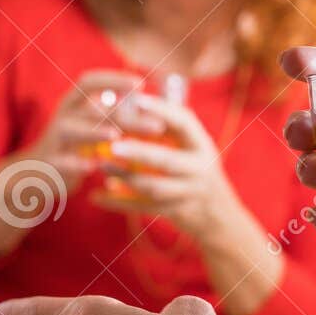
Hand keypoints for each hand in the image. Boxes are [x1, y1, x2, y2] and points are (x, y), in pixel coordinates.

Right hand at [27, 70, 152, 194]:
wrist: (35, 174)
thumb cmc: (72, 146)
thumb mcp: (88, 124)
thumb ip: (112, 113)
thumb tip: (149, 102)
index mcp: (73, 104)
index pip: (90, 81)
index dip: (114, 79)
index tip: (141, 83)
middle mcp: (63, 117)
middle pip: (93, 110)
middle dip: (125, 116)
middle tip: (156, 126)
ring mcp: (54, 140)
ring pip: (72, 130)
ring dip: (94, 132)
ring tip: (114, 135)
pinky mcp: (50, 163)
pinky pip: (61, 161)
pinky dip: (75, 164)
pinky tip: (92, 168)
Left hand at [91, 93, 244, 240]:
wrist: (219, 215)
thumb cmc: (196, 169)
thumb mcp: (192, 146)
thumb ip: (168, 129)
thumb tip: (132, 104)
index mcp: (202, 145)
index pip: (184, 122)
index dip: (162, 110)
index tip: (137, 100)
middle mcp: (199, 168)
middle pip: (167, 160)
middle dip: (139, 152)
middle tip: (113, 145)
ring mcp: (189, 193)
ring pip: (153, 186)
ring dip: (124, 176)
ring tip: (101, 166)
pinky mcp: (174, 212)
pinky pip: (142, 207)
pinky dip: (118, 202)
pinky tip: (96, 196)